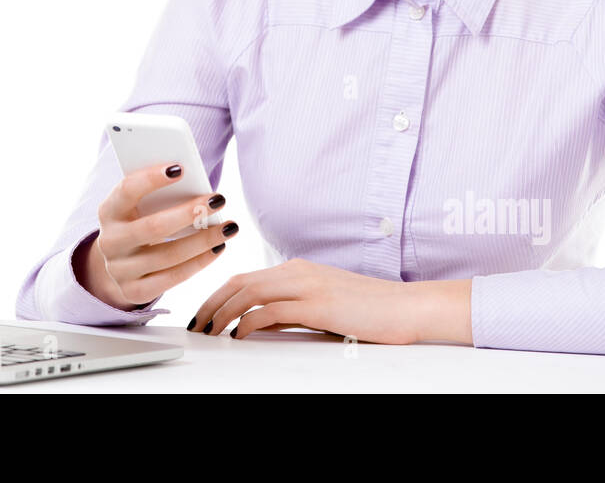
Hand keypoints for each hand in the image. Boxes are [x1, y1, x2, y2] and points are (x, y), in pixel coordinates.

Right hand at [75, 162, 238, 310]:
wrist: (120, 262)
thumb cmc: (139, 221)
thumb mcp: (139, 206)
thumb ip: (158, 195)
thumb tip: (197, 187)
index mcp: (108, 211)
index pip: (127, 190)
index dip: (151, 178)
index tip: (181, 168)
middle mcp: (110, 242)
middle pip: (154, 227)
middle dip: (190, 213)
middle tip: (219, 199)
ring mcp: (120, 270)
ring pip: (168, 256)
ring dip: (204, 240)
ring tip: (229, 227)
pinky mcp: (133, 291)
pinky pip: (172, 279)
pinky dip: (199, 262)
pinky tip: (218, 248)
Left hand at [189, 258, 471, 343]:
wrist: (410, 306)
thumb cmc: (372, 310)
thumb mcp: (323, 306)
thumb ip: (290, 310)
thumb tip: (257, 323)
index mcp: (298, 269)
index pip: (244, 277)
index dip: (217, 294)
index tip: (202, 314)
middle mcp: (298, 271)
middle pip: (238, 281)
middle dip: (210, 303)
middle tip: (195, 325)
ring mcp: (307, 285)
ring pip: (247, 292)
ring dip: (221, 313)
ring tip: (208, 332)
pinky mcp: (317, 304)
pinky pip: (269, 311)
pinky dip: (246, 322)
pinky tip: (237, 335)